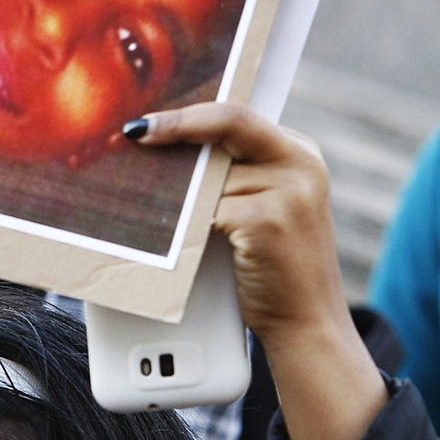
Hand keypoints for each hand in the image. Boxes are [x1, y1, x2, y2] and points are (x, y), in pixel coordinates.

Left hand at [130, 104, 346, 344]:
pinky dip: (188, 225)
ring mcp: (288, 190)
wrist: (307, 324)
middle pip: (224, 126)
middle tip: (132, 139)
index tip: (145, 125)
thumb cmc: (274, 270)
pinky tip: (182, 240)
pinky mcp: (267, 219)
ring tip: (161, 213)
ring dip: (178, 194)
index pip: (236, 115)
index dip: (188, 115)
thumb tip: (168, 155)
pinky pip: (207, 210)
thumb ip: (235, 177)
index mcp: (299, 154)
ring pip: (208, 176)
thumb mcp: (264, 209)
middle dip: (174, 132)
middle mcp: (301, 164)